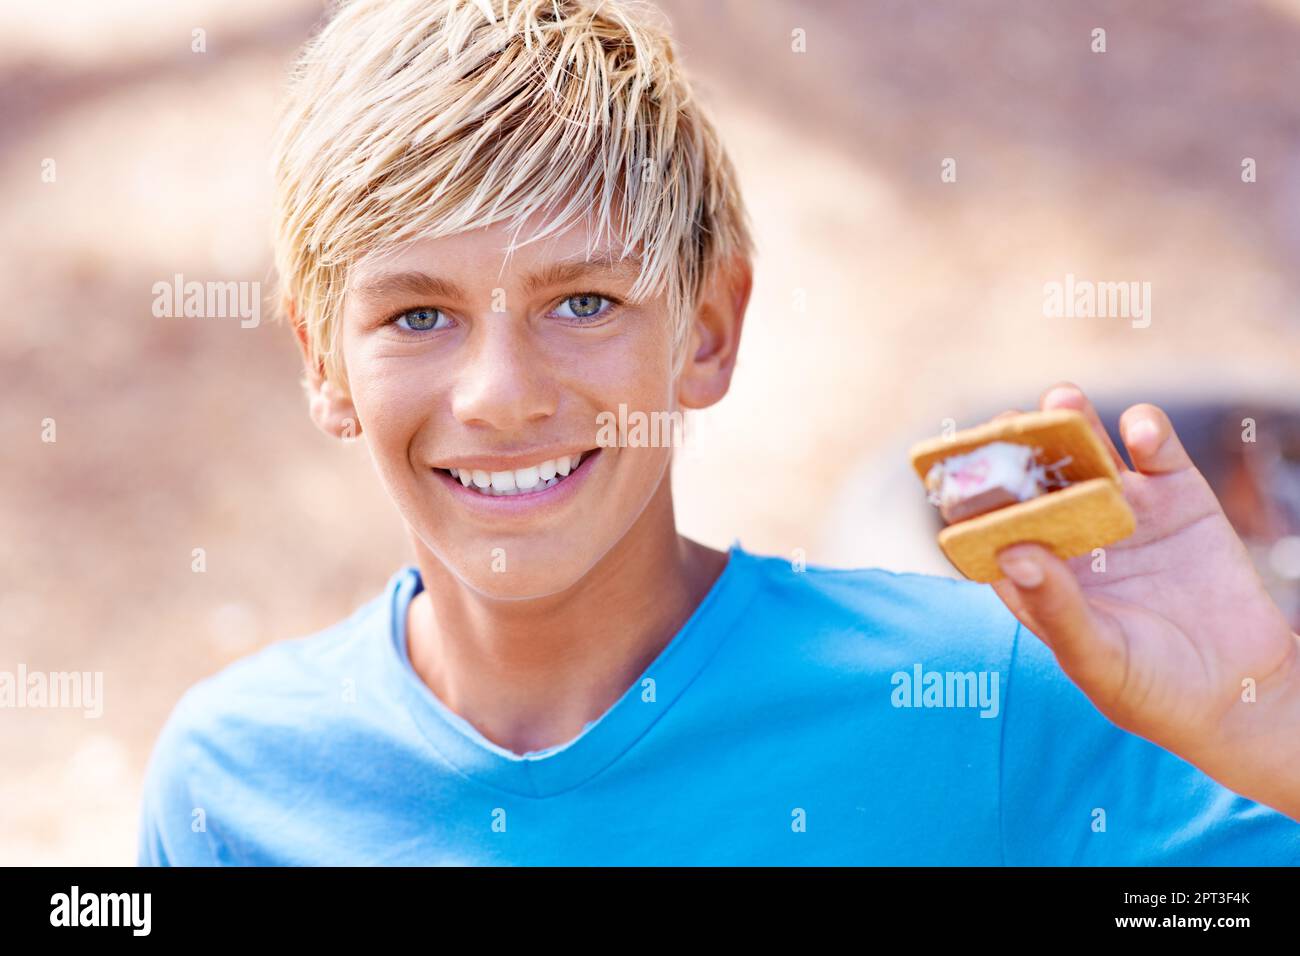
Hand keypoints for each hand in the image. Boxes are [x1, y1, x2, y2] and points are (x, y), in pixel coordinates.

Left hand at [988, 383, 1299, 820]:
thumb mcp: (1096, 658)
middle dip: (1020, 448)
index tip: (959, 472)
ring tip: (1063, 399)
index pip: (993, 525)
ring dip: (1074, 424)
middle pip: (1037, 479)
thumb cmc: (1150, 689)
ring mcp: (1125, 513)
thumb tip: (1011, 553)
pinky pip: (1157, 454)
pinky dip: (1148, 432)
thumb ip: (1055, 608)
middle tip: (1009, 419)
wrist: (1242, 692)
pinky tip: (1139, 429)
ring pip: (1090, 455)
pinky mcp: (1179, 499)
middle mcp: (1073, 535)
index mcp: (1037, 574)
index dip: (975, 498)